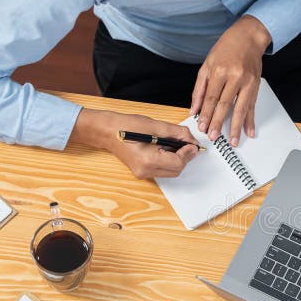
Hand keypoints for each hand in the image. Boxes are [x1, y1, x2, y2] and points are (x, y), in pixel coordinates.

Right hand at [70, 109, 199, 179]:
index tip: (193, 144)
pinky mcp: (142, 172)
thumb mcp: (157, 126)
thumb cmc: (127, 126)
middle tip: (185, 144)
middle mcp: (146, 171)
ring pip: (171, 172)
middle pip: (176, 170)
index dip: (189, 153)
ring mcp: (143, 174)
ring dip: (177, 159)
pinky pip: (162, 170)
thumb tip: (192, 141)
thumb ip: (178, 134)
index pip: (179, 163)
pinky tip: (164, 149)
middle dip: (184, 157)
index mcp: (149, 160)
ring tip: (172, 144)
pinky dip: (168, 160)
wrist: (107, 131)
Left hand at [190, 15, 271, 144]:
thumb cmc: (226, 48)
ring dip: (237, 126)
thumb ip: (199, 88)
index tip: (202, 126)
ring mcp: (247, 82)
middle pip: (225, 105)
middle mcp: (234, 77)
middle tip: (214, 136)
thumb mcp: (207, 64)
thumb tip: (194, 109)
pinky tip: (249, 131)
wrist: (248, 37)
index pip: (211, 98)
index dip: (206, 114)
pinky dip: (250, 120)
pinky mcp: (255, 86)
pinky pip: (252, 106)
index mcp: (219, 71)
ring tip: (234, 140)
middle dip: (219, 122)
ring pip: (241, 108)